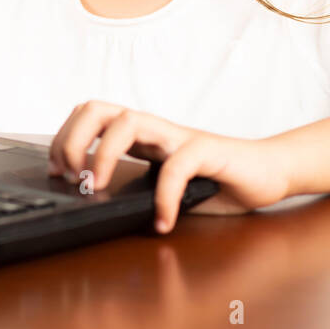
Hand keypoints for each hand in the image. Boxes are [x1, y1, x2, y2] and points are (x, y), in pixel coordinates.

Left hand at [48, 100, 291, 231]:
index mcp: (143, 136)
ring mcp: (181, 137)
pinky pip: (178, 166)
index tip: (59, 173)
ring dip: (104, 156)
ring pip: (129, 121)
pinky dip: (164, 197)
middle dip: (72, 140)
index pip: (91, 115)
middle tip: (74, 177)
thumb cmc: (218, 181)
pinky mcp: (208, 150)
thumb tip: (96, 205)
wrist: (269, 172)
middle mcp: (158, 130)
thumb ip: (138, 187)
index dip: (64, 139)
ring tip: (101, 190)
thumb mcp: (166, 185)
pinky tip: (164, 221)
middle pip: (99, 107)